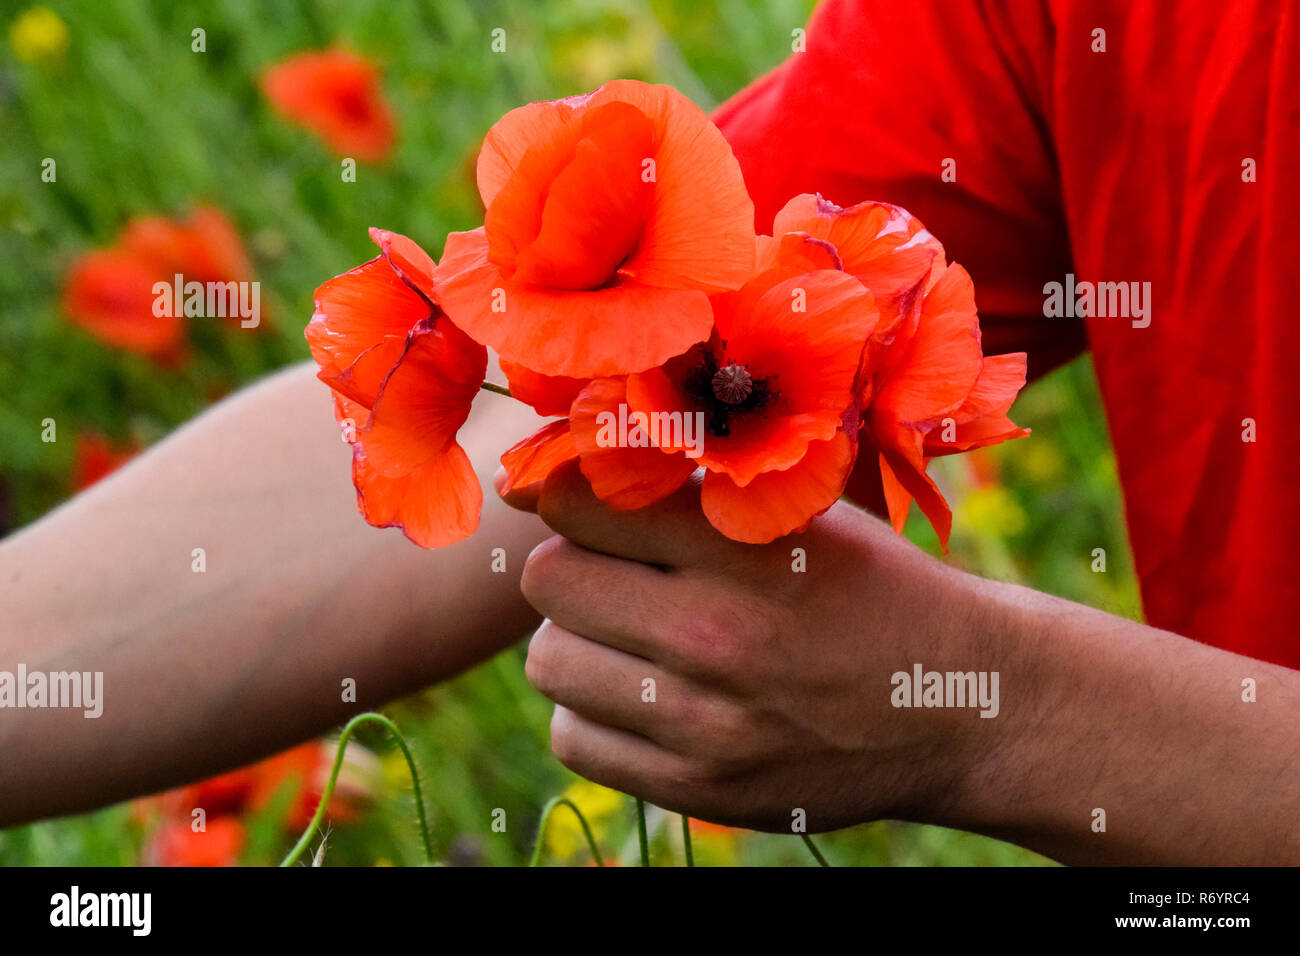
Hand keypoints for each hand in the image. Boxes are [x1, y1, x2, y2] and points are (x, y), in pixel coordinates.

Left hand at [502, 461, 1006, 833]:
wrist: (962, 707)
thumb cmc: (873, 588)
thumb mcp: (802, 514)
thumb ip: (689, 490)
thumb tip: (545, 480)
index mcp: (745, 549)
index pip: (578, 504)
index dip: (570, 494)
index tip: (588, 502)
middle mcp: (717, 637)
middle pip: (549, 581)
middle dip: (574, 566)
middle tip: (616, 572)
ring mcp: (705, 725)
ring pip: (549, 661)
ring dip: (579, 640)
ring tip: (634, 637)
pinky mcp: (699, 791)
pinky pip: (574, 739)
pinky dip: (594, 711)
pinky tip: (645, 694)